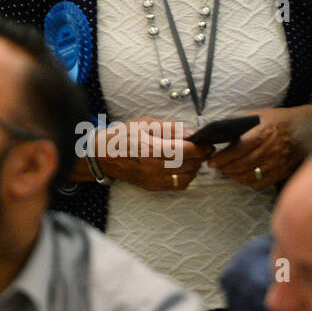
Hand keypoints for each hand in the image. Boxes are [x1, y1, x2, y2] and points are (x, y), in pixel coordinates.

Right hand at [97, 119, 213, 191]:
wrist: (103, 156)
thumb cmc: (123, 136)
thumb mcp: (144, 123)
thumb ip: (170, 128)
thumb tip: (192, 133)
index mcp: (152, 147)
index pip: (187, 150)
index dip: (202, 147)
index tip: (208, 143)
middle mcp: (154, 166)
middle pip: (190, 164)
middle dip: (201, 156)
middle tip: (203, 148)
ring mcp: (154, 179)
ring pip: (187, 176)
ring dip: (196, 167)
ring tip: (194, 158)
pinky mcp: (153, 187)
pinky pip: (178, 185)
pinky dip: (187, 177)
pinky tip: (185, 168)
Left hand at [208, 106, 311, 188]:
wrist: (305, 128)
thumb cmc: (279, 120)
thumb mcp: (258, 115)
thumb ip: (239, 123)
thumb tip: (219, 131)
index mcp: (262, 134)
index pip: (237, 150)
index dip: (222, 158)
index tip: (211, 161)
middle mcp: (269, 151)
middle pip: (241, 165)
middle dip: (225, 168)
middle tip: (216, 167)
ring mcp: (277, 164)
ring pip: (249, 176)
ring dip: (234, 176)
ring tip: (226, 172)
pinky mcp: (282, 172)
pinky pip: (261, 183)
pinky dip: (248, 182)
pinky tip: (241, 177)